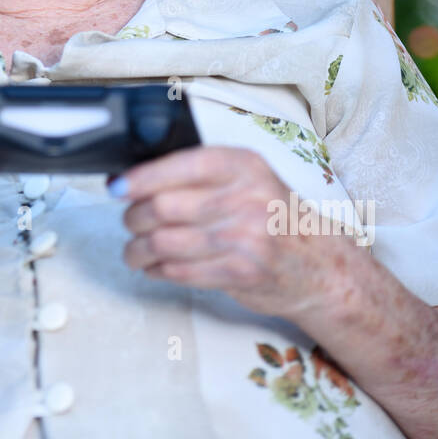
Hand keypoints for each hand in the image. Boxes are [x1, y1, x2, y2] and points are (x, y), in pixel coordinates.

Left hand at [115, 145, 360, 321]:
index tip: (117, 187)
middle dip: (134, 217)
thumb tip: (136, 177)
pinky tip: (156, 267)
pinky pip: (179, 271)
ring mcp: (244, 238)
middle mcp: (245, 198)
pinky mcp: (239, 273)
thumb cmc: (274, 219)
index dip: (141, 178)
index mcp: (244, 166)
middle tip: (130, 221)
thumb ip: (202, 176)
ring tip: (135, 250)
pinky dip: (157, 270)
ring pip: (165, 243)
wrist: (320, 267)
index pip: (181, 165)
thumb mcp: (249, 181)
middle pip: (163, 207)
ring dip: (138, 250)